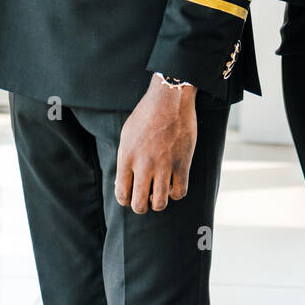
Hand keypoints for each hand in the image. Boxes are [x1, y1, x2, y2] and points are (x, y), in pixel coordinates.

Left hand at [115, 74, 197, 213]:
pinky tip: (173, 184)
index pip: (122, 195)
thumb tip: (123, 183)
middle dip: (142, 206)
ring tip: (159, 192)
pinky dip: (176, 193)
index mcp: (127, 157)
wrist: (169, 97)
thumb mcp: (127, 135)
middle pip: (139, 205)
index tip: (132, 194)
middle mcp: (144, 164)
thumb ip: (124, 160)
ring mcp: (164, 165)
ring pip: (160, 204)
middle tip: (146, 197)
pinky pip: (180, 192)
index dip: (126, 200)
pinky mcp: (182, 162)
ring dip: (158, 203)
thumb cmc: (146, 115)